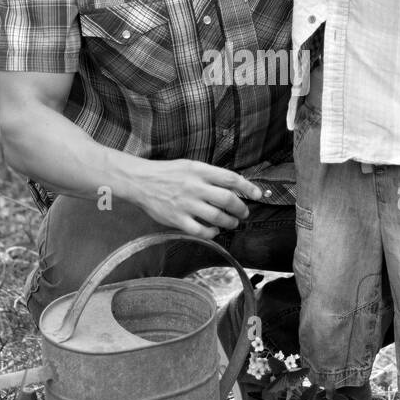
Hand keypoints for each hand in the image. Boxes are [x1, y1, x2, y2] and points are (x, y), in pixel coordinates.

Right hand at [129, 159, 262, 238]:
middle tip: (244, 213)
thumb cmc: (166, 173)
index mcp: (200, 170)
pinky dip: (212, 233)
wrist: (140, 181)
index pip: (231, 178)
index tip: (258, 194)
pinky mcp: (177, 219)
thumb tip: (232, 184)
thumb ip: (209, 174)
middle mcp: (195, 186)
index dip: (248, 187)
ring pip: (217, 217)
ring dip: (230, 222)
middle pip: (228, 200)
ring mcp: (186, 204)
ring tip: (232, 223)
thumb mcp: (190, 165)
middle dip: (241, 209)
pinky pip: (200, 230)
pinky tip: (214, 231)